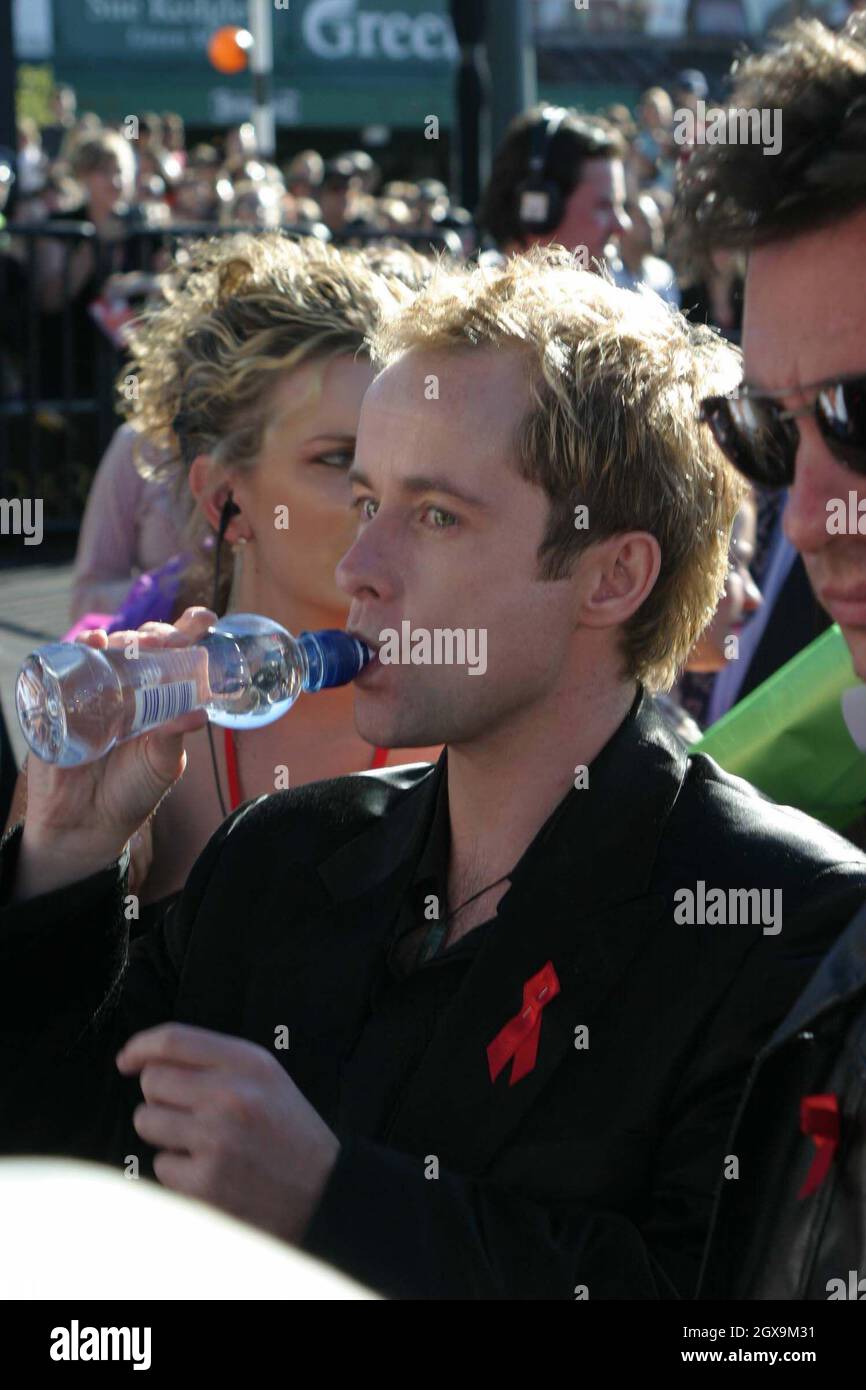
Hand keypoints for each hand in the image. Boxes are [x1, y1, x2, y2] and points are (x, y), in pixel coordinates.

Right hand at [15, 608, 213, 898]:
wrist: (86, 824)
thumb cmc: (131, 792)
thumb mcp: (163, 764)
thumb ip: (175, 737)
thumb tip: (200, 713)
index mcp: (159, 698)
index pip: (176, 655)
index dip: (189, 631)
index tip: (205, 620)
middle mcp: (128, 688)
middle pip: (143, 644)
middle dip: (159, 633)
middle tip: (171, 641)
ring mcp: (95, 691)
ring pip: (110, 648)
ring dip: (125, 636)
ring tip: (140, 642)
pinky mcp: (63, 699)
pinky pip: (70, 665)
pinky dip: (83, 648)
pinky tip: (96, 643)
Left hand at [117, 1024, 340, 1244]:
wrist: (324, 1192)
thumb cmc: (290, 1133)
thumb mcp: (267, 1079)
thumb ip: (216, 1063)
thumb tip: (149, 1061)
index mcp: (249, 1063)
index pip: (174, 1040)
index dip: (140, 1046)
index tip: (127, 1059)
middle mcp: (231, 1095)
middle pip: (153, 1081)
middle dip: (161, 1097)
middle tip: (190, 1114)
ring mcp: (216, 1140)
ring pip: (147, 1122)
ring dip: (165, 1134)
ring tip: (201, 1143)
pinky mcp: (205, 1183)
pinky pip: (161, 1166)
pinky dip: (178, 1172)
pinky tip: (211, 1172)